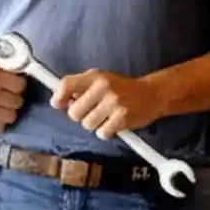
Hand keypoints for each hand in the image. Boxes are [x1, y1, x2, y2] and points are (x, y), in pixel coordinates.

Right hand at [0, 56, 26, 133]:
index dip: (17, 85)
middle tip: (6, 95)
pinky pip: (0, 127)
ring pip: (11, 116)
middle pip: (18, 102)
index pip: (20, 85)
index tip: (12, 85)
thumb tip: (29, 67)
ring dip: (8, 111)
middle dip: (13, 98)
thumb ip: (8, 64)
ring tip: (1, 106)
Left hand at [50, 70, 164, 140]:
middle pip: (74, 112)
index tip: (58, 104)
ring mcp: (113, 103)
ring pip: (87, 124)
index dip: (59, 97)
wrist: (152, 94)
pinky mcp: (122, 118)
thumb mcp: (100, 80)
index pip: (67, 84)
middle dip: (80, 116)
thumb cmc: (121, 89)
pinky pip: (102, 133)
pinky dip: (106, 132)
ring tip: (105, 116)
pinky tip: (114, 123)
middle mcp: (103, 87)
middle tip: (92, 111)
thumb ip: (79, 87)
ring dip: (94, 125)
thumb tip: (57, 102)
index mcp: (95, 76)